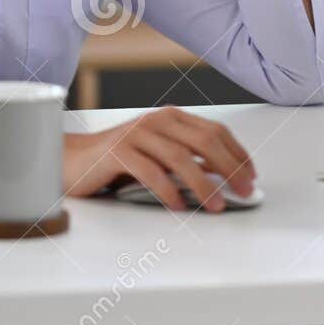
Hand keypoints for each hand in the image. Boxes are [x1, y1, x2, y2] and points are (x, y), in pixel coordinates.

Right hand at [63, 107, 256, 212]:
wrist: (72, 160)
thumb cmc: (118, 161)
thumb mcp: (158, 156)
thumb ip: (187, 160)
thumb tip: (224, 178)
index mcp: (171, 118)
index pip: (215, 131)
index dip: (238, 153)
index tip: (252, 176)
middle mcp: (156, 120)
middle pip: (204, 141)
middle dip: (230, 168)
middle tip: (244, 191)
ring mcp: (136, 133)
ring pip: (180, 157)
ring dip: (203, 184)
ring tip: (216, 205)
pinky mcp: (116, 151)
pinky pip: (150, 171)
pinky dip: (168, 190)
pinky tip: (178, 206)